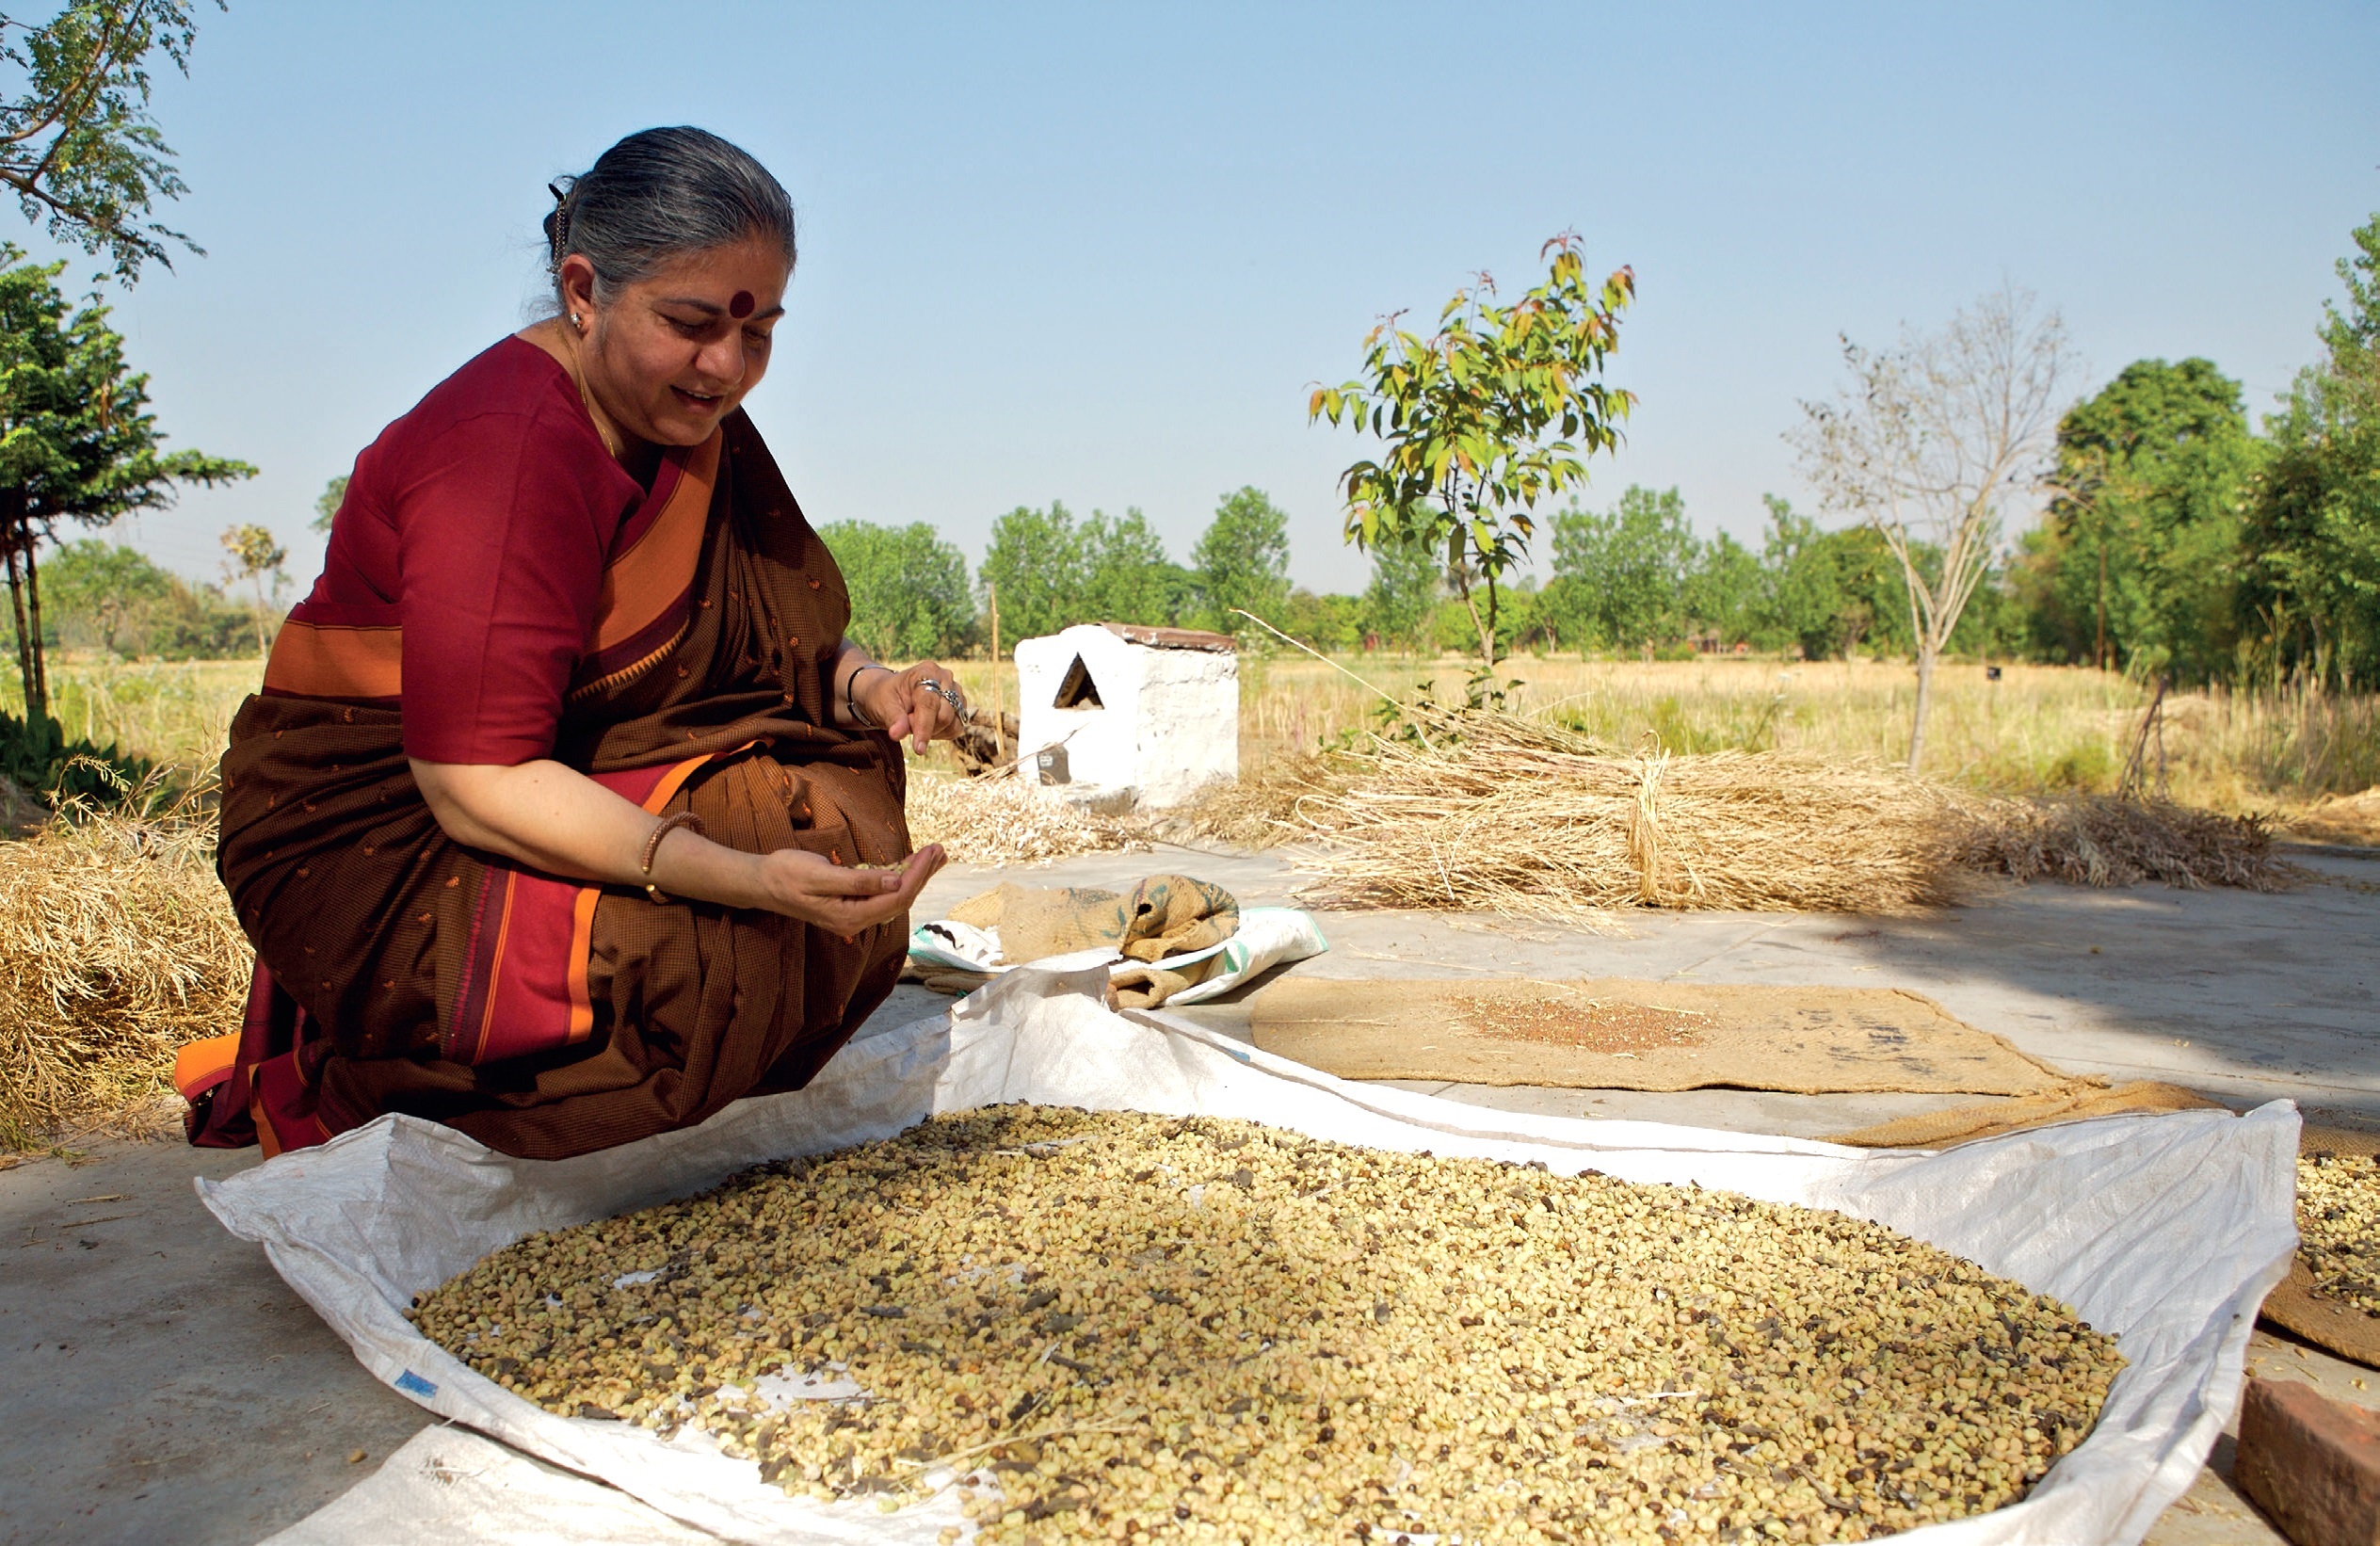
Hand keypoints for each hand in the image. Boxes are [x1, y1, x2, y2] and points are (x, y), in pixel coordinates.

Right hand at [754, 843, 945, 932]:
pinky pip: (882, 893)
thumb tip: (895, 881)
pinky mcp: (851, 905)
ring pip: (894, 896)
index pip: (896, 896)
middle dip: (923, 874)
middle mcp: (856, 922)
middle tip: (941, 850)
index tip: (931, 851)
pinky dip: (899, 876)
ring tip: (935, 855)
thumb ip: (859, 882)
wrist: (761, 883)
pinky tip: (911, 865)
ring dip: (915, 876)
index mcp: (850, 917)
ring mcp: (854, 915)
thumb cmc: (786, 875)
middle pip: (901, 899)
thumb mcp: (821, 875)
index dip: (917, 874)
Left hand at [861, 661, 968, 752]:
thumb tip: (898, 734)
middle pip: (945, 715)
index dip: (924, 727)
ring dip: (932, 731)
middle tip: (906, 721)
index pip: (930, 703)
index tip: (918, 749)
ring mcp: (955, 692)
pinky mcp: (959, 706)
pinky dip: (940, 733)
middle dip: (924, 728)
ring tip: (915, 720)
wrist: (890, 696)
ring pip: (952, 724)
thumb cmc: (885, 697)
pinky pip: (956, 729)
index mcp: (926, 672)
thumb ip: (893, 719)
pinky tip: (926, 725)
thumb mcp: (883, 705)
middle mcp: (945, 678)